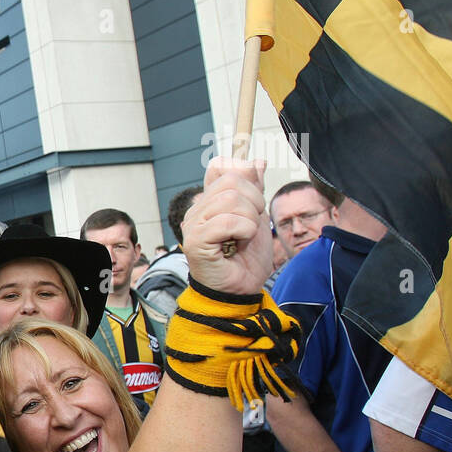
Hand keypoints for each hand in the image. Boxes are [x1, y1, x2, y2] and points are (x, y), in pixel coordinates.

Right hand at [182, 157, 271, 295]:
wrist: (241, 289)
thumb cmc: (246, 258)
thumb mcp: (258, 217)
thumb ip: (255, 189)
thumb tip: (256, 161)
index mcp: (210, 201)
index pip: (220, 167)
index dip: (242, 174)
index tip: (254, 198)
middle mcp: (197, 209)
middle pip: (232, 180)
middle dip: (255, 201)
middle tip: (251, 225)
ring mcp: (193, 224)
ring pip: (232, 199)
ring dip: (250, 220)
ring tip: (244, 237)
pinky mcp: (196, 240)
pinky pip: (228, 221)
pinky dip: (244, 232)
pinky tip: (238, 244)